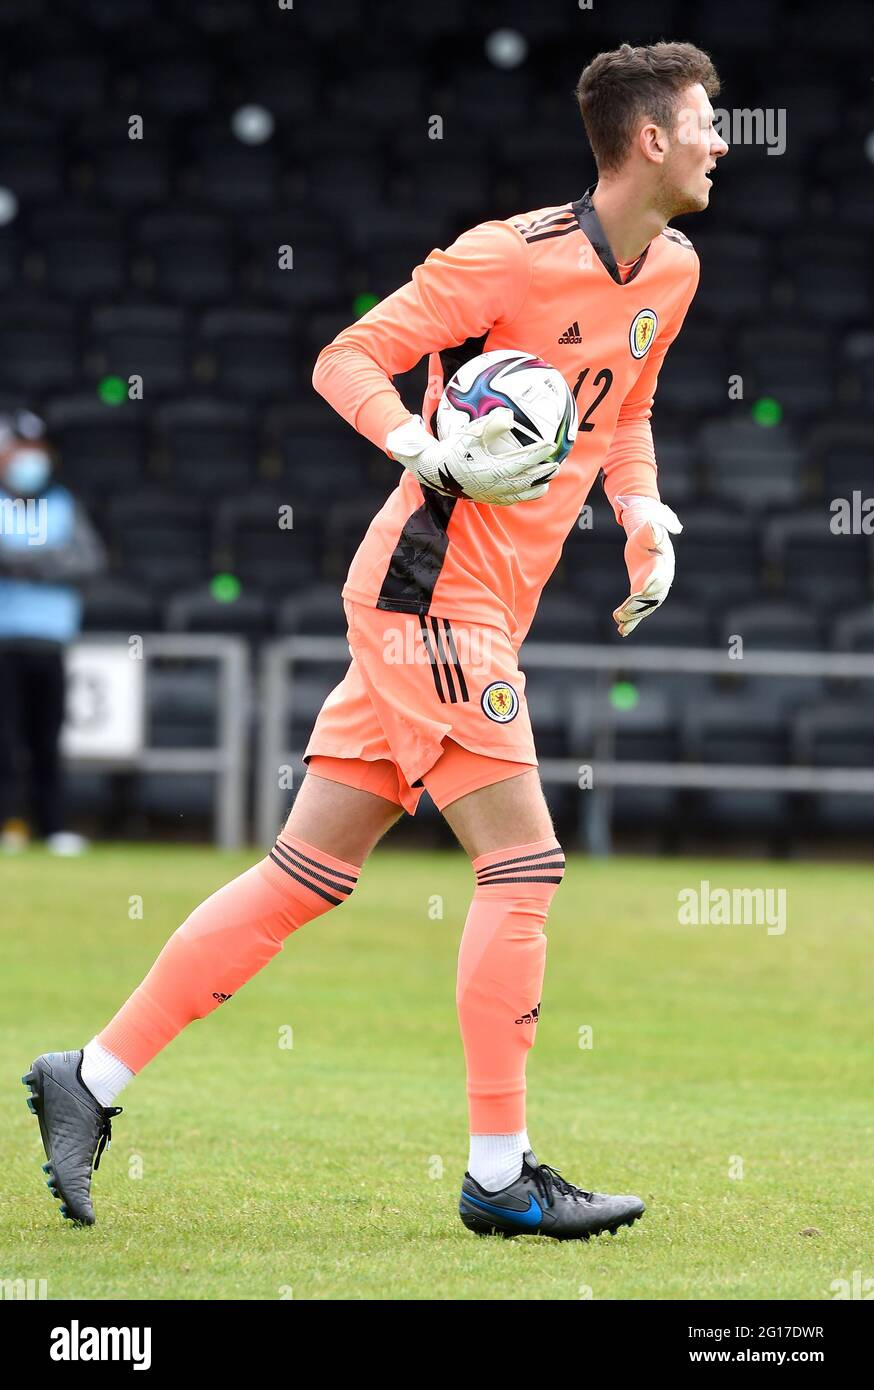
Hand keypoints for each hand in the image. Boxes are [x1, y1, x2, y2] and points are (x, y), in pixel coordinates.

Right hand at [386, 410, 557, 505]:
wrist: (433, 470)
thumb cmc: (453, 448)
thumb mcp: (471, 432)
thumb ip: (492, 424)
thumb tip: (510, 416)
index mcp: (495, 469)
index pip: (525, 461)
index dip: (540, 453)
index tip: (552, 444)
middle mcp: (496, 485)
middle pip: (528, 480)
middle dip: (543, 473)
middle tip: (556, 466)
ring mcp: (491, 494)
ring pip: (521, 494)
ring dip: (536, 488)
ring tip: (547, 482)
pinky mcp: (486, 499)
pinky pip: (509, 500)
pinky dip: (521, 496)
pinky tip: (525, 491)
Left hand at [612, 495, 681, 636]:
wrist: (648, 541)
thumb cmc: (647, 534)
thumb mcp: (647, 531)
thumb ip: (651, 531)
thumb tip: (654, 526)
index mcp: (663, 566)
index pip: (659, 577)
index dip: (652, 584)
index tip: (643, 591)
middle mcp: (661, 582)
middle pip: (651, 597)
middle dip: (638, 606)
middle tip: (623, 612)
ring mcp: (653, 591)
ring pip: (644, 607)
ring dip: (632, 616)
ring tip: (619, 621)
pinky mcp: (642, 596)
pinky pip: (638, 611)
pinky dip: (631, 621)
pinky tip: (622, 631)